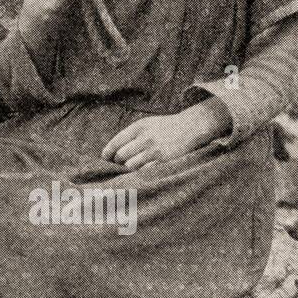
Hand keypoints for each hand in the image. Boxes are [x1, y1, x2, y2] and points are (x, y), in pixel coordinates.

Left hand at [102, 100, 229, 170]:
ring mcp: (154, 150)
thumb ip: (131, 135)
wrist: (191, 127)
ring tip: (134, 167)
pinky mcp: (163, 161)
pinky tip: (143, 171)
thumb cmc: (166, 128)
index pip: (116, 142)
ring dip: (130, 169)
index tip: (105, 159)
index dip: (108, 152)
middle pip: (121, 156)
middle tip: (121, 165)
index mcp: (139, 127)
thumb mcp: (147, 124)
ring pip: (130, 166)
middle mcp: (145, 137)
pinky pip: (144, 171)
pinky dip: (141, 173)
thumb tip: (112, 153)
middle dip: (118, 162)